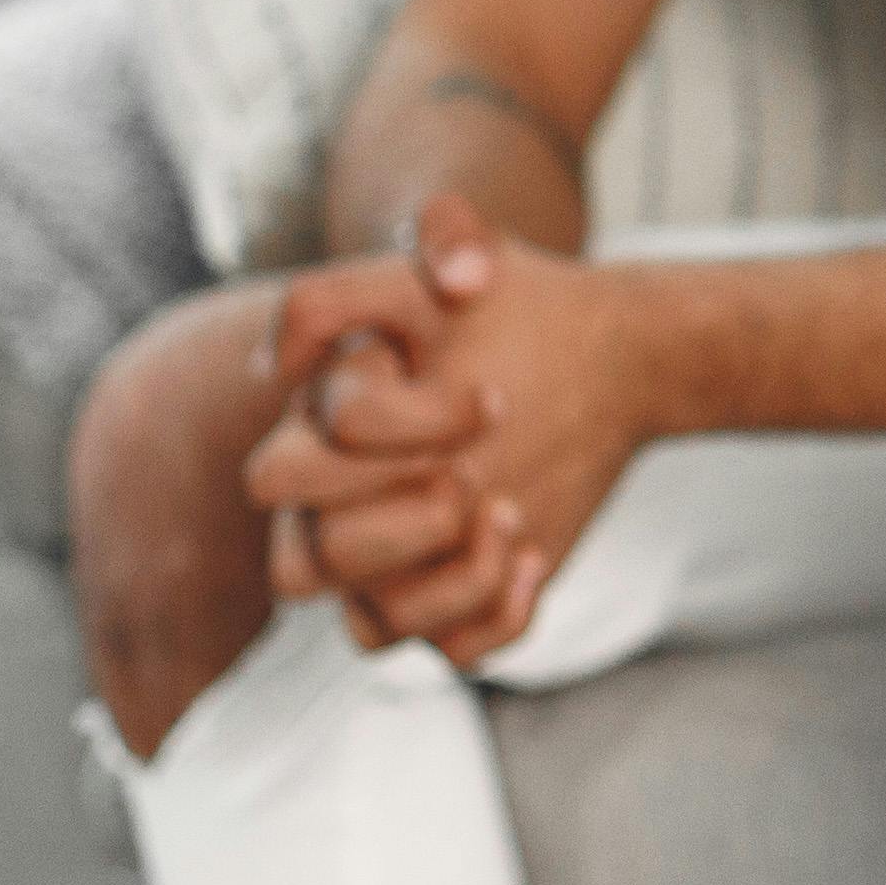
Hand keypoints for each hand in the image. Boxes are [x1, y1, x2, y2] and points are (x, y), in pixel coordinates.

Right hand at [238, 196, 655, 671]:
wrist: (591, 357)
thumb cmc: (513, 308)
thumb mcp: (482, 253)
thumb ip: (451, 231)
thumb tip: (458, 270)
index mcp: (321, 425)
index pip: (293, 459)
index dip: (393, 433)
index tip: (489, 395)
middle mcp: (336, 501)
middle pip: (301, 561)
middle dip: (398, 522)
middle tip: (480, 473)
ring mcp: (388, 557)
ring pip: (361, 623)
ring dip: (446, 581)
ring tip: (515, 515)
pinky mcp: (445, 596)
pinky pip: (441, 653)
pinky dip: (495, 620)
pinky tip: (539, 559)